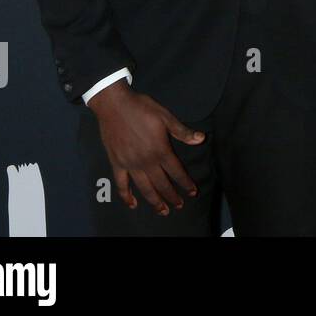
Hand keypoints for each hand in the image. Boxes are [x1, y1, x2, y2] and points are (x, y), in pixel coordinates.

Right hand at [88, 81, 204, 214]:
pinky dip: (127, 196)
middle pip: (162, 184)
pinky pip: (122, 184)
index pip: (176, 172)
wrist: (114, 105)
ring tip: (163, 211)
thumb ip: (182, 132)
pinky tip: (133, 204)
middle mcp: (146, 161)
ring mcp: (130, 164)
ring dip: (154, 201)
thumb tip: (200, 139)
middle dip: (172, 196)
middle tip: (179, 206)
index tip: (192, 192)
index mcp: (160, 150)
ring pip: (144, 188)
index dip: (185, 183)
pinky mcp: (116, 163)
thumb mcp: (166, 117)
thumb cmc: (142, 108)